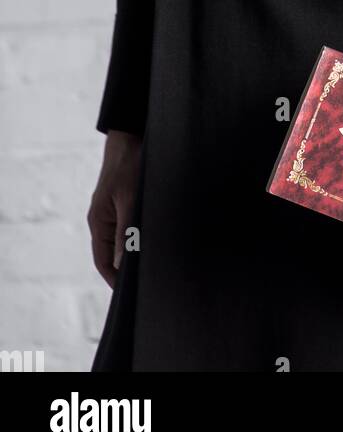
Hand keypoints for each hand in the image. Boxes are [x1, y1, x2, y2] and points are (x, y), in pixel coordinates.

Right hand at [87, 130, 142, 288]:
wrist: (131, 136)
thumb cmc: (130, 165)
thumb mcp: (130, 199)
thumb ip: (126, 232)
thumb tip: (123, 264)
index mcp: (98, 222)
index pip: (103, 261)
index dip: (115, 280)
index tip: (131, 294)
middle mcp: (103, 220)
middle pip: (111, 254)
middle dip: (126, 270)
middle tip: (147, 283)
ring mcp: (113, 211)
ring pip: (122, 241)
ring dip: (134, 253)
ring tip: (154, 267)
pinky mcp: (124, 203)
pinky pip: (129, 228)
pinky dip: (139, 238)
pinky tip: (155, 242)